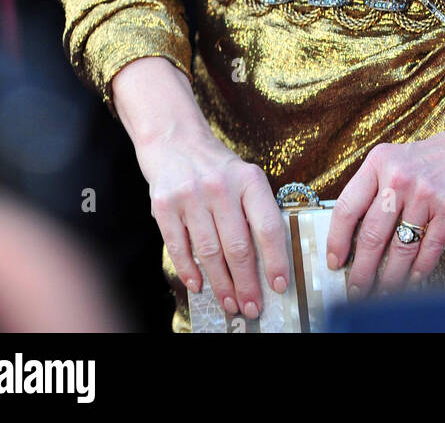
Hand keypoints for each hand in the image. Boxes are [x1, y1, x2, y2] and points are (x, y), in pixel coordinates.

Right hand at [134, 124, 290, 320]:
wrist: (174, 138)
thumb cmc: (216, 167)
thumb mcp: (243, 178)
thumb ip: (255, 212)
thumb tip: (267, 263)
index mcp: (249, 179)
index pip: (268, 227)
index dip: (276, 261)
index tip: (280, 286)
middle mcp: (221, 186)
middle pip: (238, 246)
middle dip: (247, 283)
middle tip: (252, 306)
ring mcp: (190, 195)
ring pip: (210, 252)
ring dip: (221, 284)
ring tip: (230, 302)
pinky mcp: (164, 204)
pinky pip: (179, 247)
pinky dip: (189, 270)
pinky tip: (198, 285)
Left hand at [325, 117, 444, 300]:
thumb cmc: (438, 157)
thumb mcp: (399, 161)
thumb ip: (377, 189)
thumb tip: (354, 238)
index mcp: (379, 161)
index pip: (347, 207)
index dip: (337, 240)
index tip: (335, 261)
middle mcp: (399, 176)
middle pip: (371, 234)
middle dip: (362, 270)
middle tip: (357, 289)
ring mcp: (426, 192)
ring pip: (400, 248)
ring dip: (389, 278)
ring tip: (383, 292)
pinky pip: (429, 250)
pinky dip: (419, 271)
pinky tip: (412, 281)